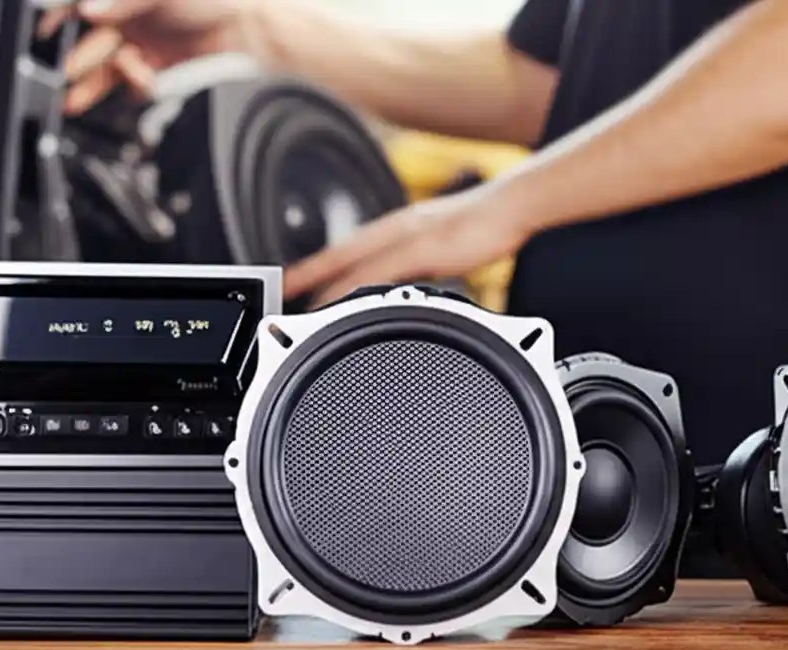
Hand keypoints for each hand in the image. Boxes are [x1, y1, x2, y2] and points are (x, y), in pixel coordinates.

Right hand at [45, 0, 263, 114]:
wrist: (249, 27)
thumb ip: (122, 3)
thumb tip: (87, 9)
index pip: (84, 4)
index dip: (58, 14)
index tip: (43, 30)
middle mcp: (132, 16)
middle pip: (93, 42)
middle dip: (76, 62)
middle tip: (62, 79)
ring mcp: (146, 41)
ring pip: (110, 67)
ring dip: (93, 85)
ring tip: (73, 103)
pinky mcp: (161, 64)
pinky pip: (137, 80)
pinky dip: (136, 84)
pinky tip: (142, 79)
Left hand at [284, 185, 532, 307]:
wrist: (511, 206)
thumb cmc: (483, 226)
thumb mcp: (444, 251)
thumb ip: (420, 268)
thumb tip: (406, 288)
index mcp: (397, 231)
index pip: (345, 251)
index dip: (314, 267)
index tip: (291, 282)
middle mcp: (394, 230)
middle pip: (337, 255)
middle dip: (305, 275)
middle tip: (277, 293)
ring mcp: (406, 238)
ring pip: (351, 263)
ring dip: (322, 284)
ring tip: (298, 305)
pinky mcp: (423, 248)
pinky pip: (377, 272)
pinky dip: (353, 288)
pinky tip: (339, 302)